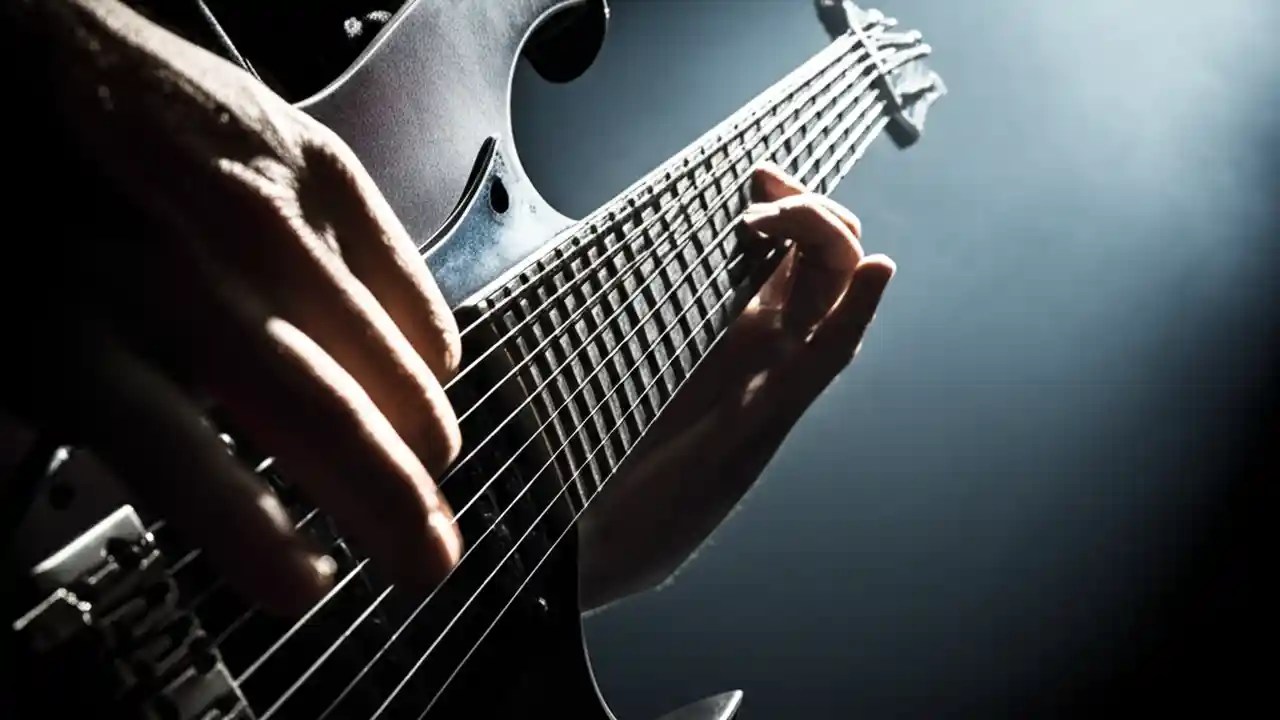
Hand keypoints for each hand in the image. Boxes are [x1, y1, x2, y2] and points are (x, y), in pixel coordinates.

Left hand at [1, 0, 460, 614]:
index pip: (191, 473)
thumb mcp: (11, 339)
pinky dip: (429, 344)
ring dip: (425, 439)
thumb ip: (104, 421)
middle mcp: (181, 277)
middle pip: (324, 422)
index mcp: (75, 335)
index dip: (263, 547)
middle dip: (393, 511)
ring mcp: (266, 215)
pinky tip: (425, 371)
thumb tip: (208, 497)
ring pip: (388, 361)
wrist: (29, 38)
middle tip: (429, 559)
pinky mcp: (320, 167)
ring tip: (434, 477)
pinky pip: (411, 282)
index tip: (307, 587)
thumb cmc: (11, 202)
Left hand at [579, 163, 894, 606]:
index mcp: (740, 340)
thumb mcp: (641, 371)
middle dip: (810, 209)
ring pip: (836, 300)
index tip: (758, 177)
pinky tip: (874, 275)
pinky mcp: (759, 426)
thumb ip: (653, 318)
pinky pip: (824, 362)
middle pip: (829, 264)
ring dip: (825, 240)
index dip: (794, 205)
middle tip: (761, 194)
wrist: (596, 545)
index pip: (798, 256)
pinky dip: (854, 315)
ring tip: (779, 215)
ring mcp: (771, 387)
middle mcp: (766, 356)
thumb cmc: (607, 459)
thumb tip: (607, 262)